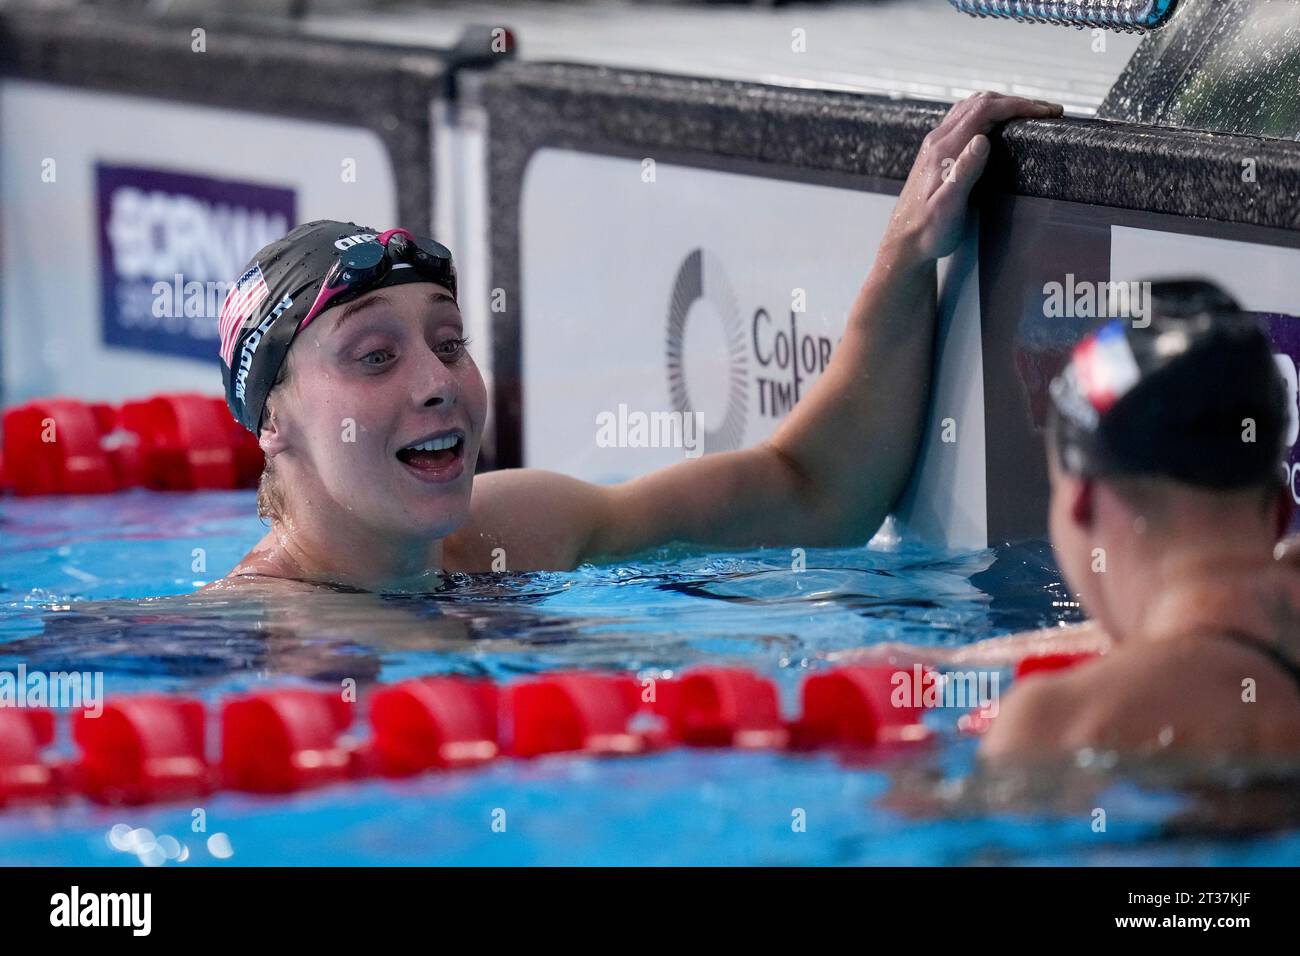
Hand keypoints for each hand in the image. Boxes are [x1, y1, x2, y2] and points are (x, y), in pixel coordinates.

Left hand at [884, 92, 1062, 261]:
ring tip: (1030, 114)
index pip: (985, 110)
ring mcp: (935, 145)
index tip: (1045, 112)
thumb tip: (982, 139)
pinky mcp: (936, 153)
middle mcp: (937, 141)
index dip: (1018, 105)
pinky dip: (988, 113)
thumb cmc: (927, 233)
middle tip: (1047, 112)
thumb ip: (964, 173)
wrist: (904, 244)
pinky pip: (964, 119)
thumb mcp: (948, 207)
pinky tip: (1000, 125)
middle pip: (980, 102)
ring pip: (971, 107)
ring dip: (1002, 104)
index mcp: (943, 150)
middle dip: (1016, 102)